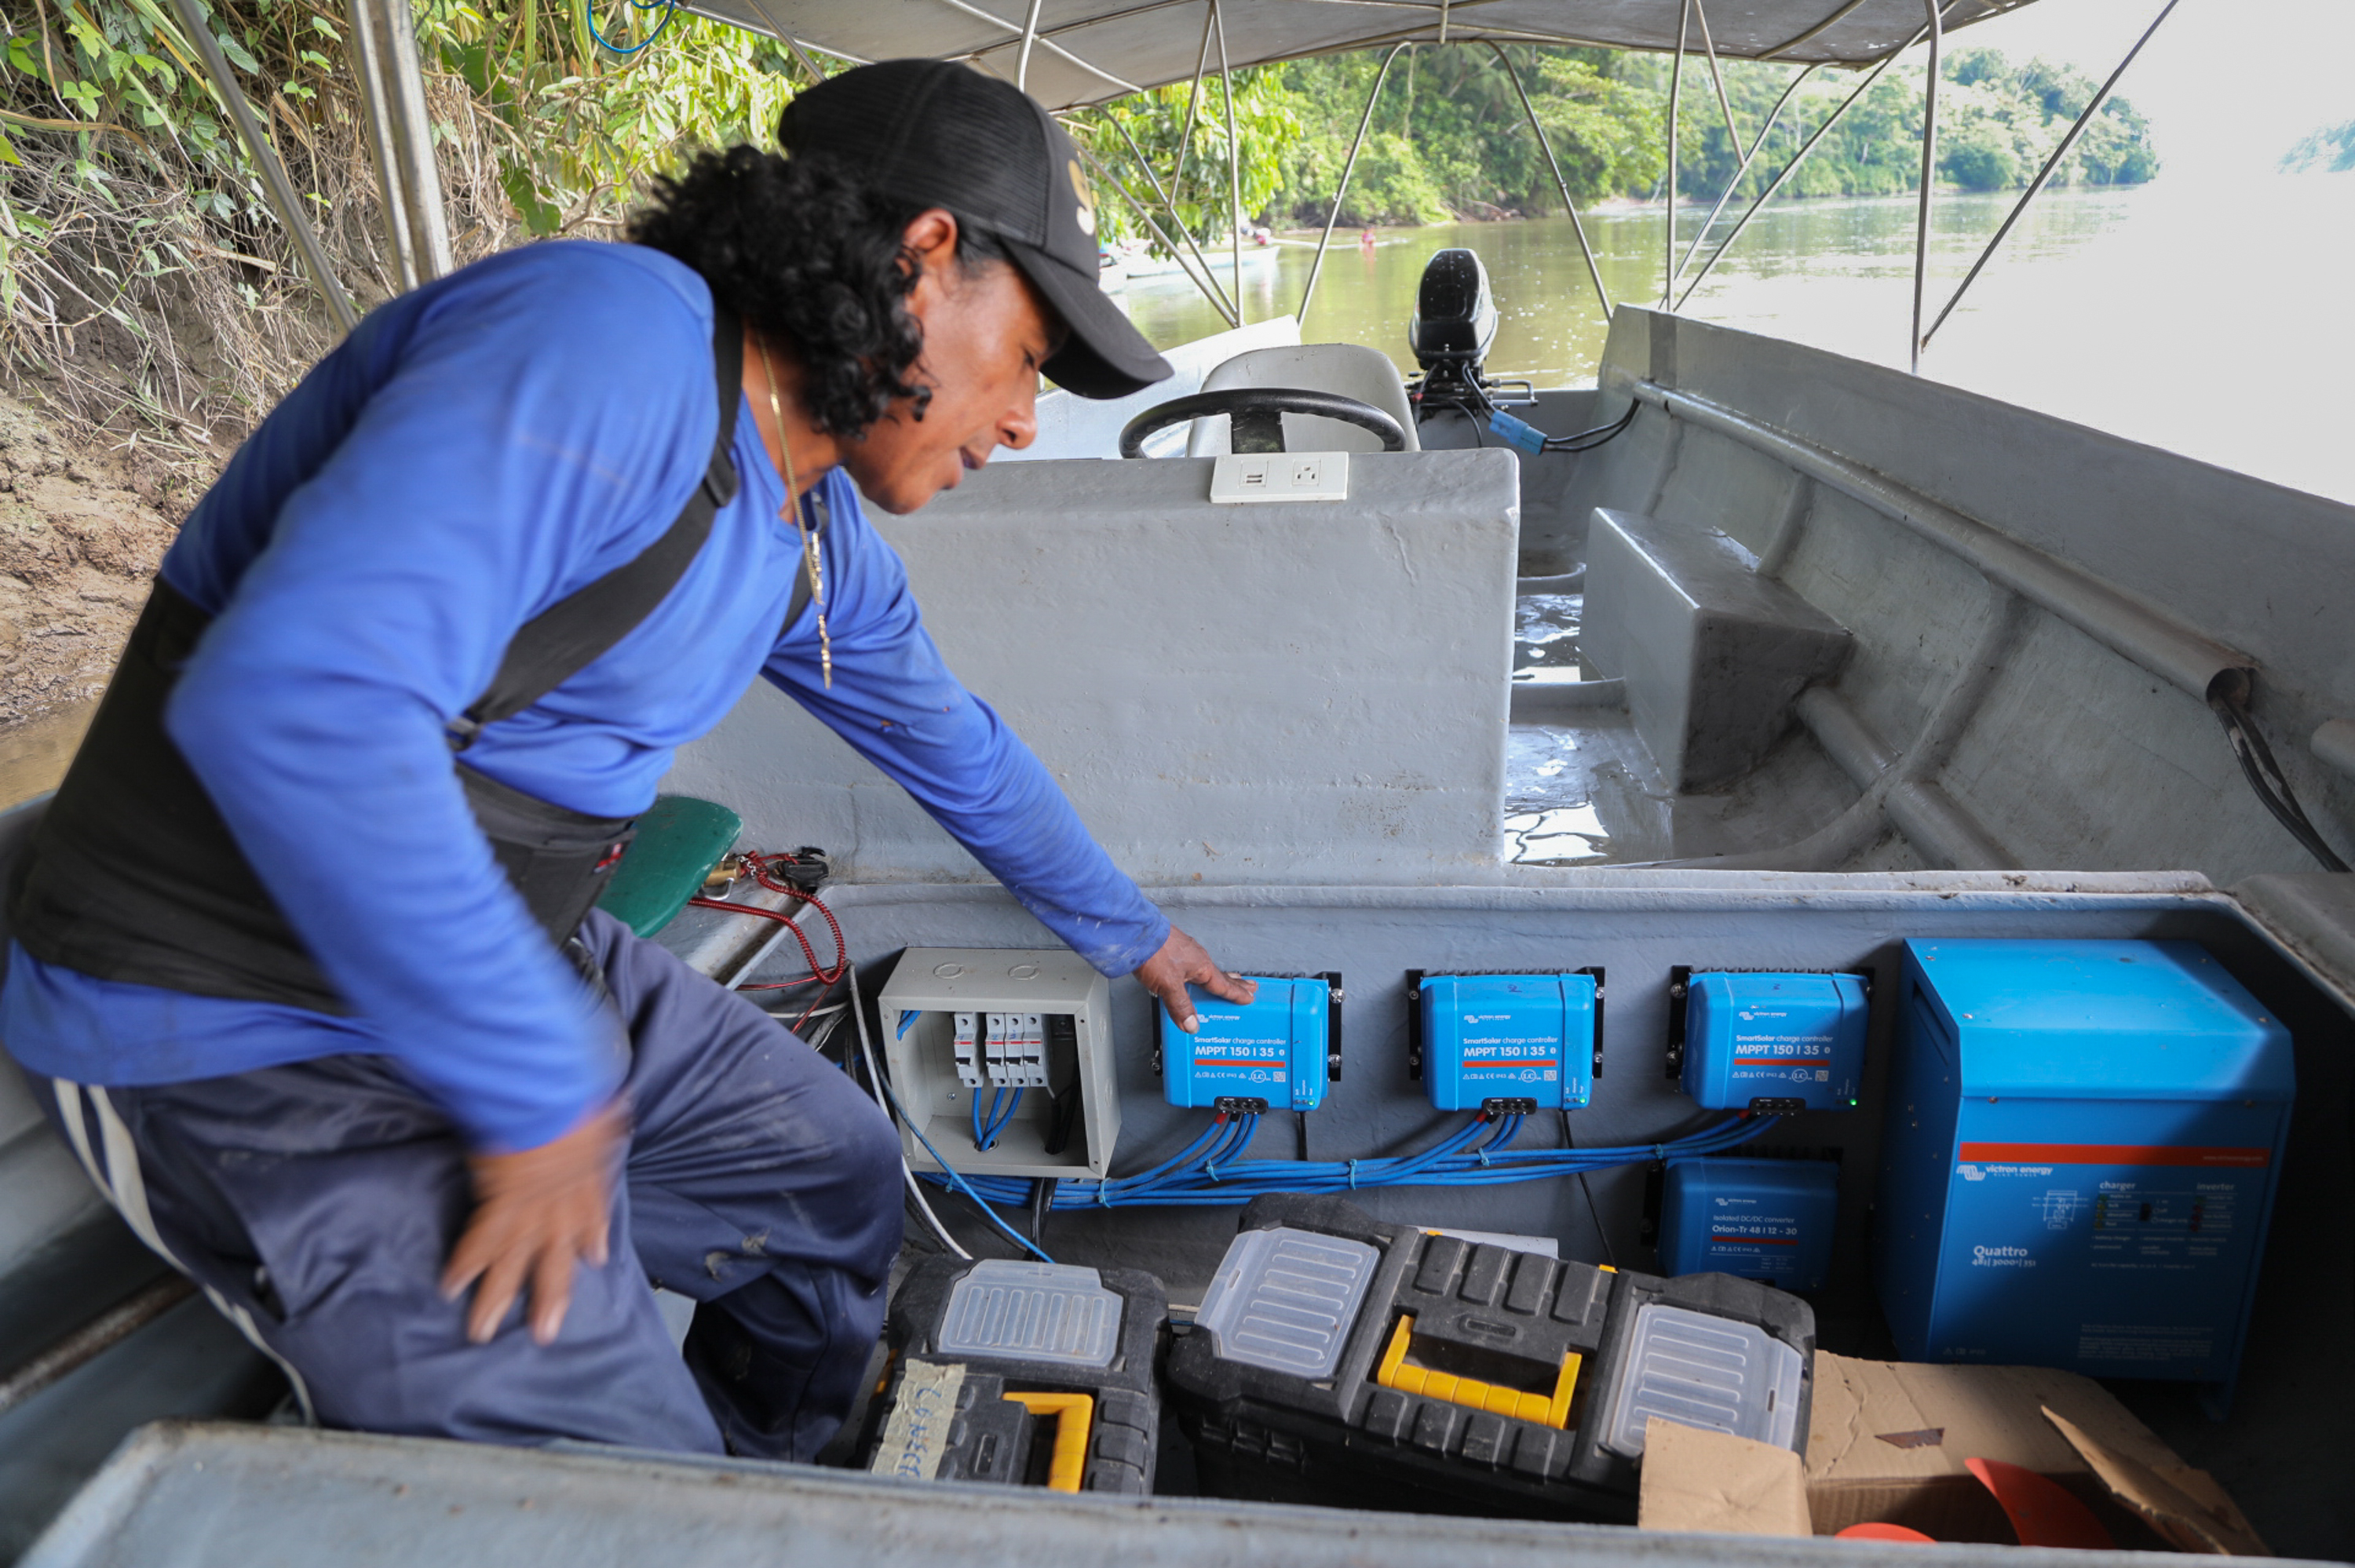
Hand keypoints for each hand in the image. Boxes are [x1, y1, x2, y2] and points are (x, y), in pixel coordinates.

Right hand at [440, 1101, 625, 1345]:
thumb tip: (617, 1106)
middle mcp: (561, 1204)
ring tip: (483, 1331)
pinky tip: (450, 1288)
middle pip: (556, 1258)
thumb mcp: (603, 1106)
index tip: (594, 1258)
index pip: (591, 1215)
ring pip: (513, 1262)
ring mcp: (531, 1209)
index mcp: (587, 1177)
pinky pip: (480, 1241)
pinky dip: (465, 1265)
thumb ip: (607, 1115)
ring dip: (497, 1299)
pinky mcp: (501, 1202)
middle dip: (549, 1297)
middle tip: (544, 1332)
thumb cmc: (577, 1094)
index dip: (591, 1238)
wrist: (554, 1096)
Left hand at [1135, 925, 1255, 1031]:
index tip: (1249, 997)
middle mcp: (1196, 957)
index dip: (1236, 993)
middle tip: (1248, 986)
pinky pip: (1192, 965)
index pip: (1223, 984)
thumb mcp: (1169, 986)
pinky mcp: (1172, 950)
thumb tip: (1192, 1024)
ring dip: (1216, 977)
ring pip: (1205, 969)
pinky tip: (1192, 975)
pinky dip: (1198, 972)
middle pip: (1219, 975)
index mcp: (1201, 965)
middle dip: (1234, 982)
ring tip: (1224, 982)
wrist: (1133, 933)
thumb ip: (1181, 1006)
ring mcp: (1184, 952)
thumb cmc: (1154, 952)